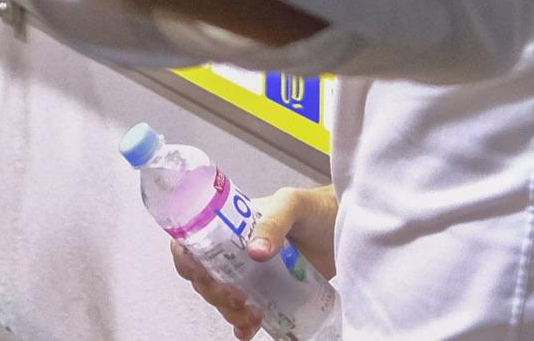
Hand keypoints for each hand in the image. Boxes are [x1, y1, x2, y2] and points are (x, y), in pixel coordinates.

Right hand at [170, 184, 337, 339]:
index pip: (193, 239)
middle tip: (236, 298)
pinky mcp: (269, 292)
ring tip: (251, 315)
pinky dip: (242, 324)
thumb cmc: (317, 208)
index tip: (199, 273)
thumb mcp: (292, 204)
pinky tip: (248, 330)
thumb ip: (274, 223)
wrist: (347, 228)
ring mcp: (251, 273)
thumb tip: (254, 252)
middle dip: (212, 291)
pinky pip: (245, 312)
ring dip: (227, 310)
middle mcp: (235, 249)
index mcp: (231, 223)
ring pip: (221, 296)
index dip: (187, 258)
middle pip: (204, 274)